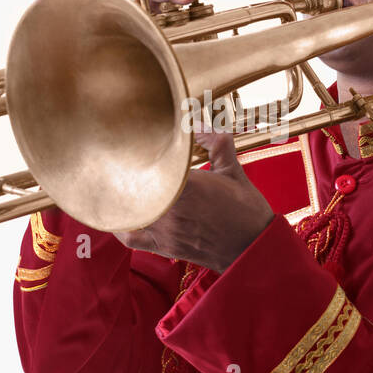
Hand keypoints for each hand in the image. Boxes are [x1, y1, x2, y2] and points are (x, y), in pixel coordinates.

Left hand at [113, 129, 274, 273]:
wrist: (253, 248)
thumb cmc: (246, 210)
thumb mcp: (233, 170)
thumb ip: (216, 142)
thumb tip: (200, 124)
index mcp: (188, 186)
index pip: (150, 164)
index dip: (141, 152)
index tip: (139, 142)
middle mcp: (171, 210)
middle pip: (132, 186)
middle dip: (127, 171)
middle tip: (125, 158)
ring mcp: (164, 230)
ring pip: (127, 210)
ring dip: (122, 195)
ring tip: (120, 182)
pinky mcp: (163, 247)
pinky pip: (129, 237)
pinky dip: (119, 224)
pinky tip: (120, 211)